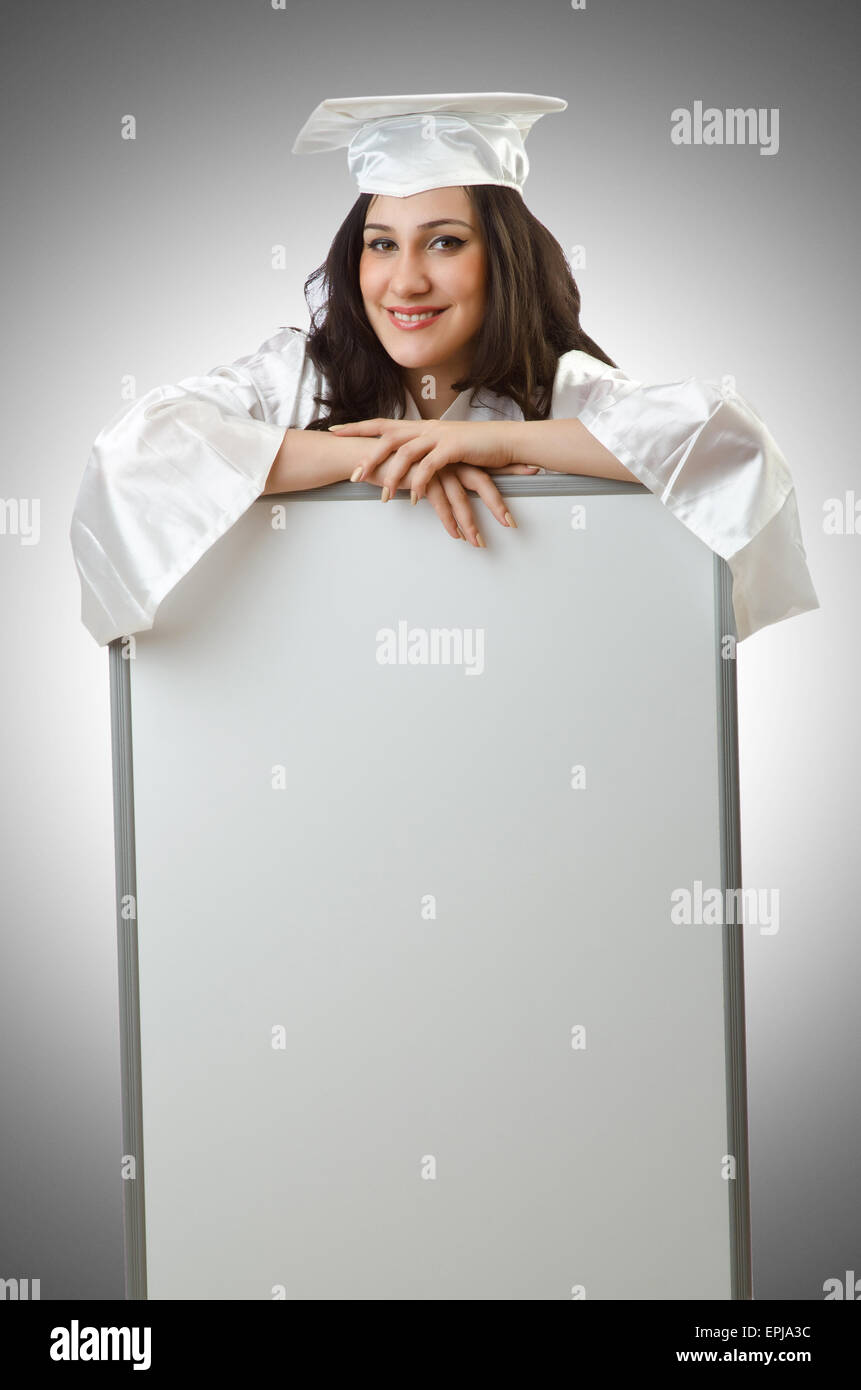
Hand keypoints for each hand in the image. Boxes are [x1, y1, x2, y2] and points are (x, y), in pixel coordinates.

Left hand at [329, 417, 522, 500]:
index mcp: (420, 427)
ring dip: (391, 475)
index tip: (335, 431)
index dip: (358, 427)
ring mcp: (439, 436)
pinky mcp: (454, 448)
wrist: (505, 441)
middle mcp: (426, 428)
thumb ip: (425, 454)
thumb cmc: (477, 447)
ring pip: (405, 453)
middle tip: (351, 475)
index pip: (382, 424)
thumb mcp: (444, 448)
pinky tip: (414, 498)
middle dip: (367, 456)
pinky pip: (429, 467)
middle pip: (387, 437)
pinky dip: (419, 483)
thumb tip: (407, 466)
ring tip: (382, 496)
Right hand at [360, 459, 538, 543]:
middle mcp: (448, 459)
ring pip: (461, 498)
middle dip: (497, 504)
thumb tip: (455, 488)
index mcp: (453, 454)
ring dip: (471, 523)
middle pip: (481, 482)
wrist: (366, 452)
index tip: (532, 476)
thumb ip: (441, 474)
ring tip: (478, 542)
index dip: (509, 470)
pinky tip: (455, 535)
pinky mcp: (422, 477)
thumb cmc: (395, 459)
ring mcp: (436, 467)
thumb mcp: (425, 465)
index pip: (486, 462)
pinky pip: (440, 503)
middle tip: (510, 524)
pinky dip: (449, 521)